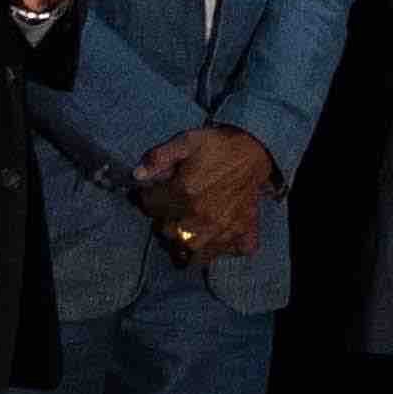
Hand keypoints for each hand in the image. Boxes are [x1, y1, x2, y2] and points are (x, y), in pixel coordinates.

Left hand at [133, 124, 277, 261]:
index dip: (147, 196)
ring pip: (189, 249)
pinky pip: (222, 252)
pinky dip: (216, 249)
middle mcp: (200, 216)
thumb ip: (158, 157)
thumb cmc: (218, 145)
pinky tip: (213, 238)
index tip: (153, 191)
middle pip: (166, 231)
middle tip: (172, 206)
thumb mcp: (186, 141)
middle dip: (164, 218)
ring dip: (184, 239)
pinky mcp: (240, 233)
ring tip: (186, 226)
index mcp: (184, 192)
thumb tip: (137, 175)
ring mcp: (221, 229)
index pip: (150, 205)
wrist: (255, 149)